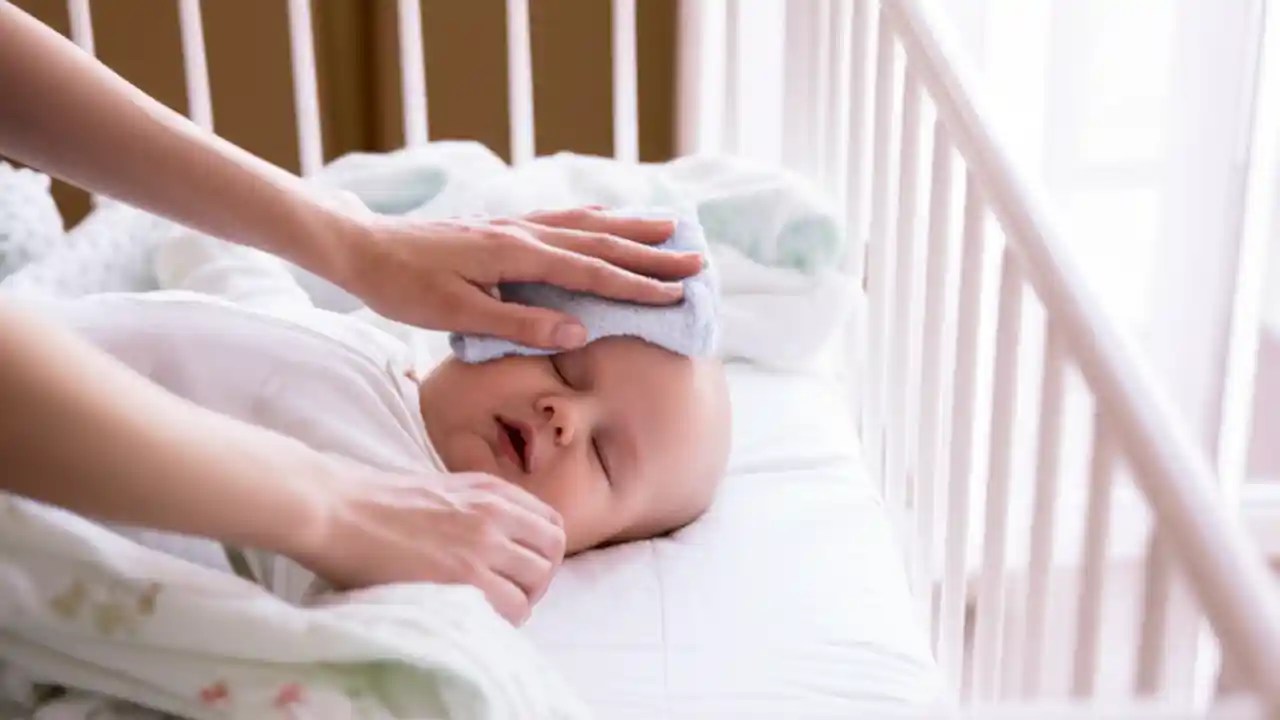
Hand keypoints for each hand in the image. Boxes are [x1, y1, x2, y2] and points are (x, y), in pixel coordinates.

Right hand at [295, 460, 565, 624]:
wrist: (336, 509)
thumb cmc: (373, 501)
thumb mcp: (441, 489)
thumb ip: (475, 508)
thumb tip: (496, 539)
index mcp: (490, 489)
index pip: (551, 521)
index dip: (542, 550)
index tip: (521, 567)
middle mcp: (495, 512)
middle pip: (552, 551)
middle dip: (538, 577)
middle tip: (510, 592)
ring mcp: (482, 543)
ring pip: (539, 580)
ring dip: (523, 598)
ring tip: (491, 607)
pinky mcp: (464, 576)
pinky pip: (513, 606)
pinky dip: (504, 617)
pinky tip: (477, 616)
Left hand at [334, 207, 702, 348]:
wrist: (362, 248)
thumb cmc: (404, 287)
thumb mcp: (457, 314)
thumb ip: (519, 321)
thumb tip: (578, 329)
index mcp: (516, 256)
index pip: (590, 274)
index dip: (635, 286)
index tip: (676, 295)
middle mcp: (522, 234)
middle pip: (599, 243)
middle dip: (650, 254)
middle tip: (696, 263)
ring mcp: (513, 226)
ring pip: (585, 224)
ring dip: (629, 229)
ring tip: (670, 228)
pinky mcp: (501, 228)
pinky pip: (561, 218)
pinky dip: (594, 218)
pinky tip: (606, 217)